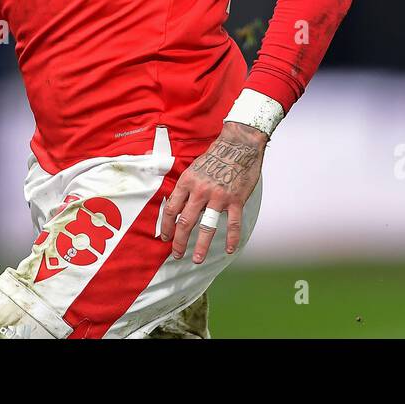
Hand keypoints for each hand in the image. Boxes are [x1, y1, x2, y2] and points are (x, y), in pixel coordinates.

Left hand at [159, 122, 266, 263]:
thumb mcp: (193, 167)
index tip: (165, 238)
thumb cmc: (215, 156)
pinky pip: (233, 224)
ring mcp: (219, 196)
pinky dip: (232, 238)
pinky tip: (230, 250)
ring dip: (201, 246)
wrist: (239, 144)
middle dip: (179, 241)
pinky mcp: (235, 200)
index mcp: (187, 182)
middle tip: (177, 254)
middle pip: (185, 222)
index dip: (166, 226)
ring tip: (197, 259)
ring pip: (207, 226)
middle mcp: (200, 190)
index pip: (171, 209)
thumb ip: (185, 187)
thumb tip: (175, 206)